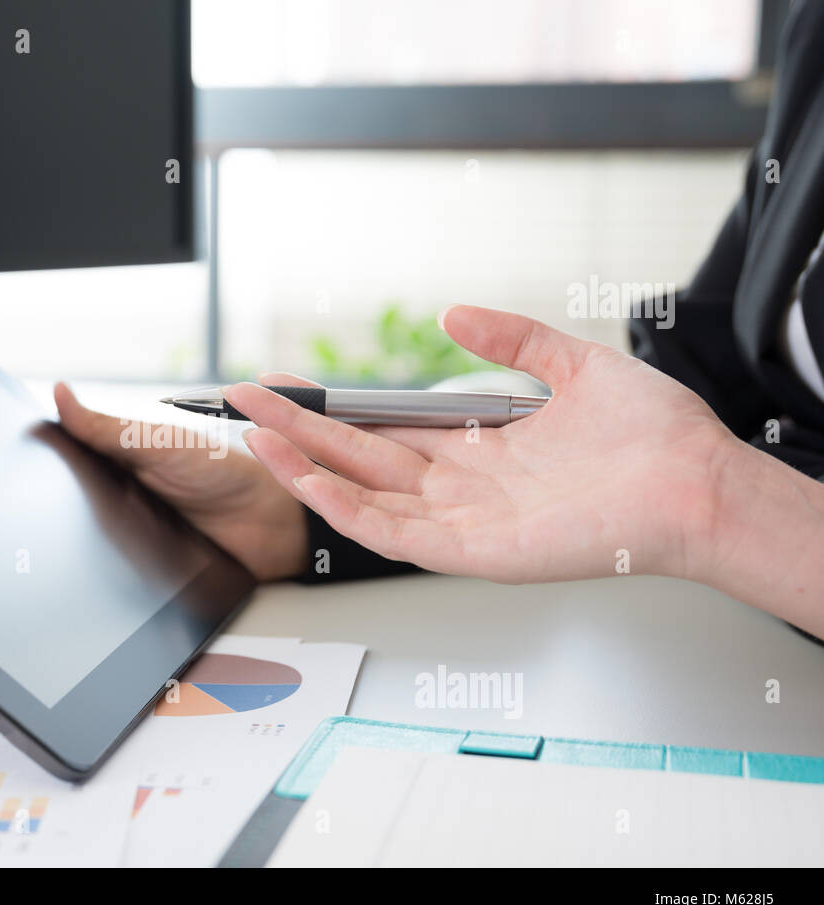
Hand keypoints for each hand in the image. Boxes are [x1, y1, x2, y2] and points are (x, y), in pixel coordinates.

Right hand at [53, 381, 308, 580]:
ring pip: (87, 545)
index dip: (40, 461)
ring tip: (59, 542)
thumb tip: (59, 394)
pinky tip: (96, 574)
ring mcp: (132, 534)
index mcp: (119, 460)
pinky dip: (105, 577)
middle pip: (69, 507)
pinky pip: (115, 578)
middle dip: (50, 510)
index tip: (13, 460)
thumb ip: (110, 428)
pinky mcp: (145, 572)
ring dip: (77, 546)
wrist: (275, 525)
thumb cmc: (226, 473)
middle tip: (31, 510)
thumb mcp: (161, 444)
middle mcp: (121, 497)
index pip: (66, 460)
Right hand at [230, 304, 746, 584]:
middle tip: (244, 400)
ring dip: (303, 468)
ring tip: (255, 433)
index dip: (334, 407)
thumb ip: (513, 339)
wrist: (698, 479)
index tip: (292, 382)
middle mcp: (460, 489)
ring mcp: (460, 522)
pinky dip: (340, 508)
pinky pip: (389, 532)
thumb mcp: (574, 364)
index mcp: (477, 449)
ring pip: (360, 496)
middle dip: (299, 430)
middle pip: (357, 458)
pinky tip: (304, 478)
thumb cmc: (652, 434)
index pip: (385, 428)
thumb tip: (453, 315)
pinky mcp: (469, 551)